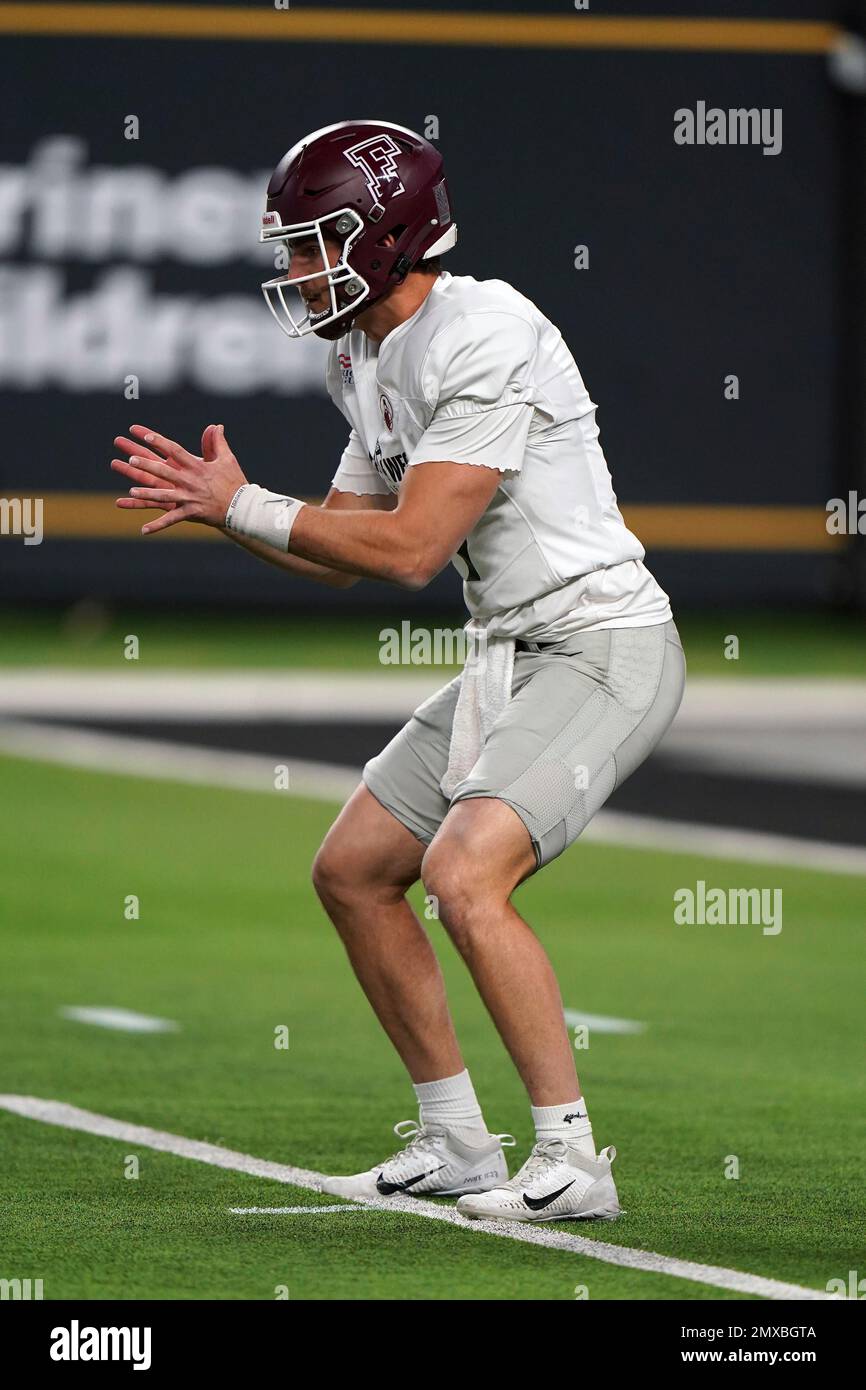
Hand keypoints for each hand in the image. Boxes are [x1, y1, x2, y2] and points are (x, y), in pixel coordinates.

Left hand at [112, 423, 246, 534]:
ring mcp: (189, 498)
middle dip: (147, 465)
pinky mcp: (191, 513)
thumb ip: (218, 442)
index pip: (176, 451)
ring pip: (164, 495)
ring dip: (147, 494)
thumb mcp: (227, 459)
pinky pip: (171, 520)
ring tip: (132, 491)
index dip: (161, 442)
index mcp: (197, 466)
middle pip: (165, 471)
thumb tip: (217, 425)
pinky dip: (157, 526)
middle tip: (131, 459)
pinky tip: (143, 530)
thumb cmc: (235, 482)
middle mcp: (190, 481)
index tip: (146, 435)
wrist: (243, 507)